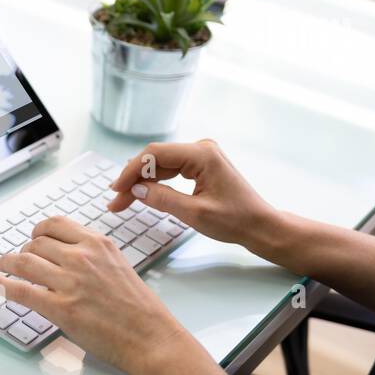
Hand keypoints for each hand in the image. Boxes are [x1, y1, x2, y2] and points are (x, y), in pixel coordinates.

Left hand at [0, 216, 202, 374]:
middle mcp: (82, 258)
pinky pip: (21, 290)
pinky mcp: (60, 308)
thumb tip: (63, 255)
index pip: (55, 224)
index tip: (32, 237)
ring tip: (0, 267)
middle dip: (23, 250)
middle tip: (17, 260)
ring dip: (6, 263)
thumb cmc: (139, 308)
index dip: (38, 230)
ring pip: (24, 261)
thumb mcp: (118, 266)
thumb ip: (92, 256)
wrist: (151, 337)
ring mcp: (70, 282)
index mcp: (98, 244)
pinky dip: (0, 284)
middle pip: (36, 242)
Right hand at [107, 139, 277, 251]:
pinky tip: (141, 195)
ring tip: (122, 201)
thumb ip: (162, 199)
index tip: (116, 191)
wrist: (260, 226)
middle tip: (115, 201)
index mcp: (202, 154)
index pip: (154, 155)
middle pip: (155, 159)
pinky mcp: (200, 166)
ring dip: (141, 182)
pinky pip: (170, 171)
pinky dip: (154, 183)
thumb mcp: (195, 214)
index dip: (131, 171)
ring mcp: (200, 156)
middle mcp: (200, 149)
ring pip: (160, 165)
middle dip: (133, 179)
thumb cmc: (235, 221)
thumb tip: (135, 191)